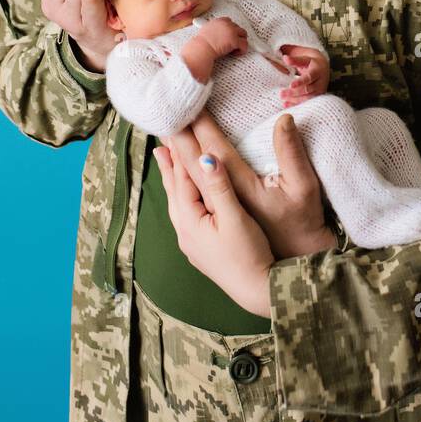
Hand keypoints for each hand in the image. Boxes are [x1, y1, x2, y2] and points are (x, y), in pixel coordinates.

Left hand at [153, 144, 274, 316]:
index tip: (173, 130)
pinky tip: (187, 197)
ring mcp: (191, 242)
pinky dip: (183, 197)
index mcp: (189, 220)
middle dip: (170, 164)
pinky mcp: (201, 249)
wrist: (258, 292)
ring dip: (174, 180)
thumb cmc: (249, 255)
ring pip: (178, 203)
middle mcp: (184, 232)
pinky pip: (186, 214)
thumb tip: (204, 156)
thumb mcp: (235, 218)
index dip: (178, 152)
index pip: (181, 178)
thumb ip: (219, 186)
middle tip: (162, 141)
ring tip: (167, 162)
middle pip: (174, 190)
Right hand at [195, 16, 247, 59]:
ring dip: (241, 42)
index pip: (229, 21)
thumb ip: (213, 30)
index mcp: (219, 21)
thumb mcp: (206, 31)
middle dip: (237, 36)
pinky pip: (244, 44)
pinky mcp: (234, 40)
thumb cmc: (201, 44)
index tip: (229, 35)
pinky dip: (242, 50)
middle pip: (238, 28)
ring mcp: (231, 31)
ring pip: (243, 34)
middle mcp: (226, 24)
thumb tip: (217, 35)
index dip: (230, 29)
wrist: (201, 49)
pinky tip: (236, 53)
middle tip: (233, 43)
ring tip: (235, 49)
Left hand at [278, 45, 329, 106]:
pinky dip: (296, 104)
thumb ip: (295, 59)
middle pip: (308, 89)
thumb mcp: (305, 58)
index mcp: (317, 70)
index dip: (300, 82)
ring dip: (295, 100)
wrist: (323, 67)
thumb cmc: (311, 62)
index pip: (309, 77)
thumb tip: (285, 58)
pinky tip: (287, 104)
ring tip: (283, 99)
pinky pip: (307, 102)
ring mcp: (320, 90)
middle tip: (282, 94)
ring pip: (308, 98)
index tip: (291, 85)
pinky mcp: (317, 96)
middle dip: (294, 92)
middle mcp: (321, 81)